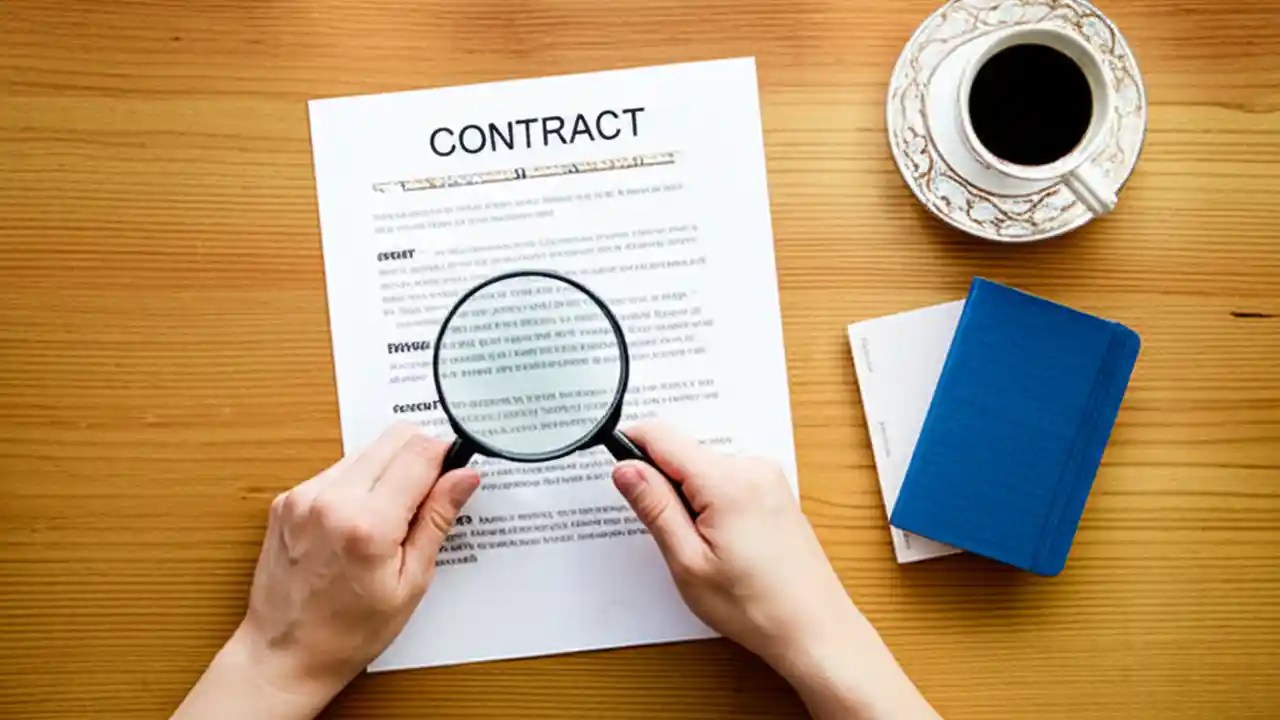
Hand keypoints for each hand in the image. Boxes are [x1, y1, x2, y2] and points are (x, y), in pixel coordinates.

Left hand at [173, 423, 479, 719]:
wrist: (284, 655)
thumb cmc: (348, 632)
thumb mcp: (410, 582)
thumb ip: (437, 519)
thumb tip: (464, 476)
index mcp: (368, 524)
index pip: (419, 452)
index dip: (447, 454)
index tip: (456, 469)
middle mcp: (330, 500)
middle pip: (393, 439)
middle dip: (420, 457)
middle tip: (428, 497)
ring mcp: (302, 496)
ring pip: (365, 450)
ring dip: (388, 469)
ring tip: (392, 517)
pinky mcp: (286, 499)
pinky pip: (336, 469)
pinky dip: (358, 483)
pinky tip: (361, 521)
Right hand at [612, 422, 939, 719]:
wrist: (814, 629)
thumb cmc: (756, 606)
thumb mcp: (688, 562)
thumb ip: (654, 506)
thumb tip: (625, 469)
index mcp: (726, 481)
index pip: (663, 436)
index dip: (631, 446)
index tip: (615, 469)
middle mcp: (752, 467)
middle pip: (684, 452)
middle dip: (663, 484)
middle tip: (669, 535)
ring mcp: (768, 477)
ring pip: (704, 468)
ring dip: (689, 497)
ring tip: (702, 547)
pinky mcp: (774, 490)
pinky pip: (727, 480)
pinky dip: (712, 502)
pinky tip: (721, 543)